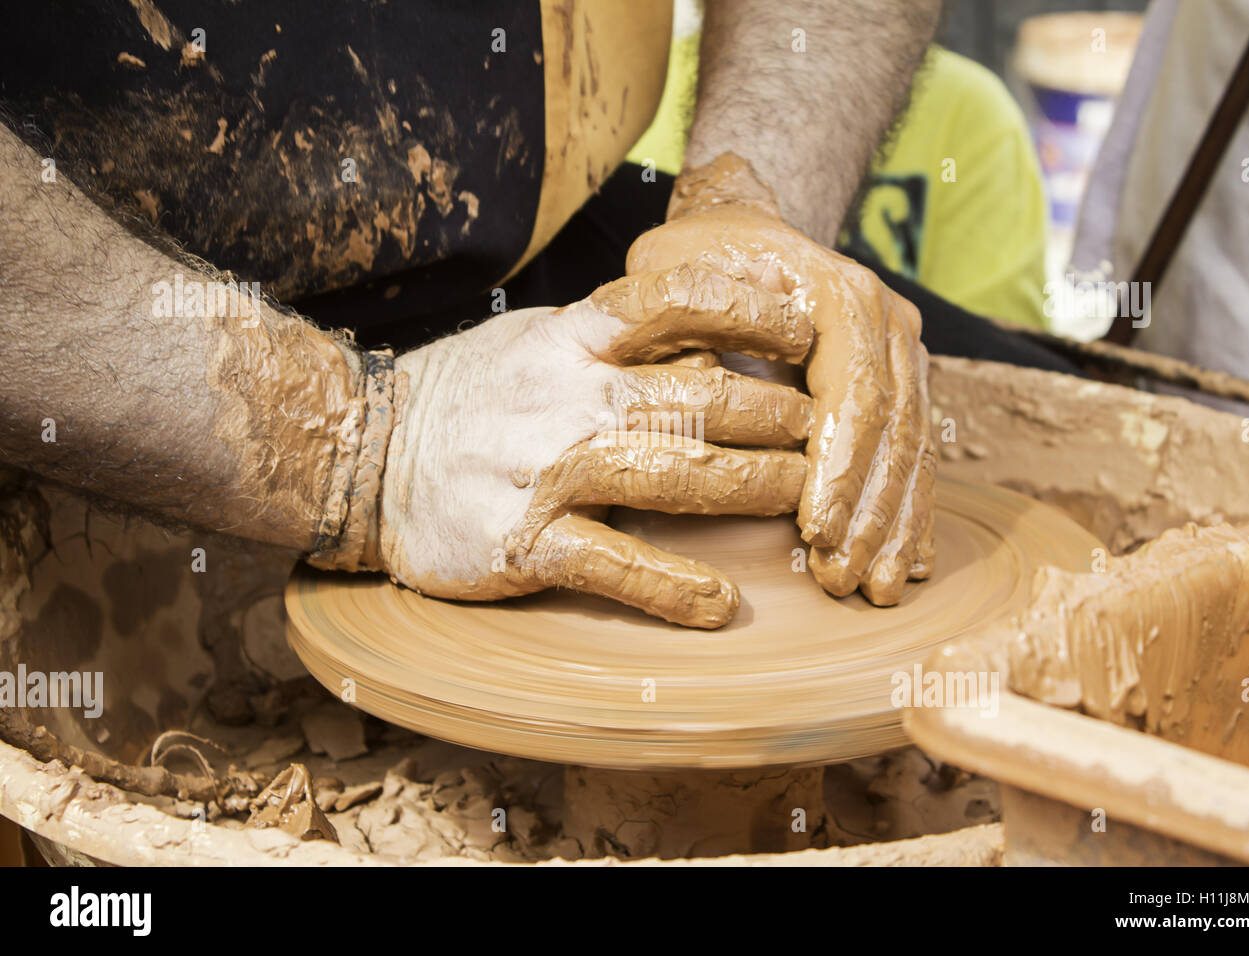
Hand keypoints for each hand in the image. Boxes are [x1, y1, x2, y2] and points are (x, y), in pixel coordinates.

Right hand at [376, 266, 814, 627]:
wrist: (362, 458)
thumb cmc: (468, 395)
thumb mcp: (536, 339)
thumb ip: (616, 338)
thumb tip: (715, 334)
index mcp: (570, 339)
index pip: (673, 304)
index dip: (750, 310)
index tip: (807, 329)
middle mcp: (567, 398)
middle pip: (699, 400)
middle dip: (779, 417)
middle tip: (833, 433)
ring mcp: (547, 473)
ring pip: (677, 478)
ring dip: (756, 490)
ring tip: (808, 502)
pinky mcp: (525, 545)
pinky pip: (615, 568)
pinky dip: (674, 589)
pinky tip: (722, 606)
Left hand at [629, 153, 935, 605]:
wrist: (746, 229)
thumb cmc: (699, 257)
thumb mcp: (673, 272)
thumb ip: (685, 331)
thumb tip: (702, 396)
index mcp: (842, 295)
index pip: (854, 390)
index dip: (839, 466)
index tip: (816, 530)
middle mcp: (888, 320)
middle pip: (894, 429)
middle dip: (870, 512)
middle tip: (843, 579)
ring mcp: (903, 352)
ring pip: (913, 448)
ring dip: (894, 524)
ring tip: (874, 590)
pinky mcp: (903, 383)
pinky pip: (917, 452)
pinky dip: (911, 510)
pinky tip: (907, 564)